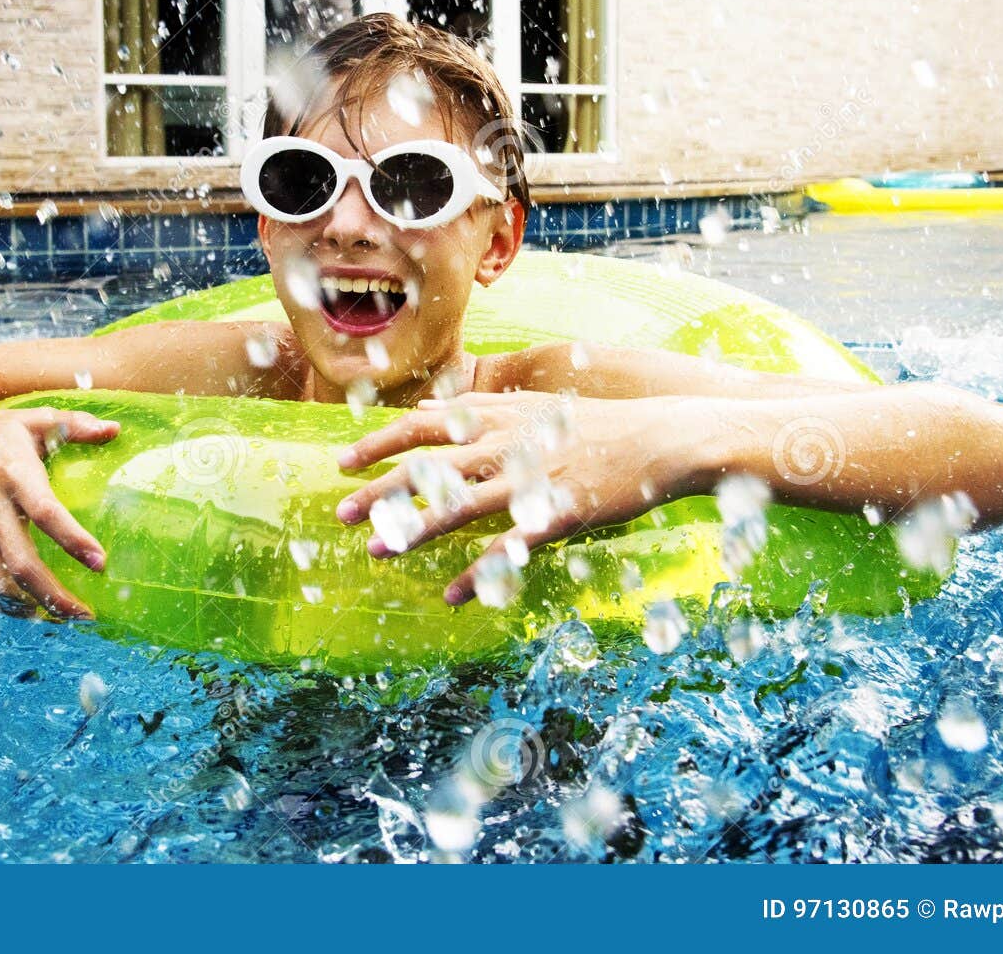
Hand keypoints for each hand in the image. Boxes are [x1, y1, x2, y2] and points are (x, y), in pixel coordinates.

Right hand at [0, 395, 119, 617]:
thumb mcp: (36, 419)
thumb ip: (77, 425)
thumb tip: (116, 429)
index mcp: (15, 473)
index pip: (46, 512)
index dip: (73, 540)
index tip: (100, 564)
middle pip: (21, 562)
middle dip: (54, 595)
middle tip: (84, 614)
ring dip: (29, 605)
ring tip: (60, 614)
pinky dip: (1, 597)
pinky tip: (27, 603)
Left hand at [335, 392, 713, 605]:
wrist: (661, 437)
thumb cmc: (593, 425)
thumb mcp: (531, 407)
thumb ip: (476, 411)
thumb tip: (426, 412)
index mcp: (497, 416)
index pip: (423, 425)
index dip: (379, 444)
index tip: (341, 463)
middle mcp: (505, 442)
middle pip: (428, 466)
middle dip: (381, 491)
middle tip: (342, 514)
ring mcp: (530, 478)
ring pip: (458, 505)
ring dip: (413, 530)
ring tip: (376, 552)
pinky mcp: (557, 512)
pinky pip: (507, 546)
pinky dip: (476, 571)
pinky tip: (450, 595)